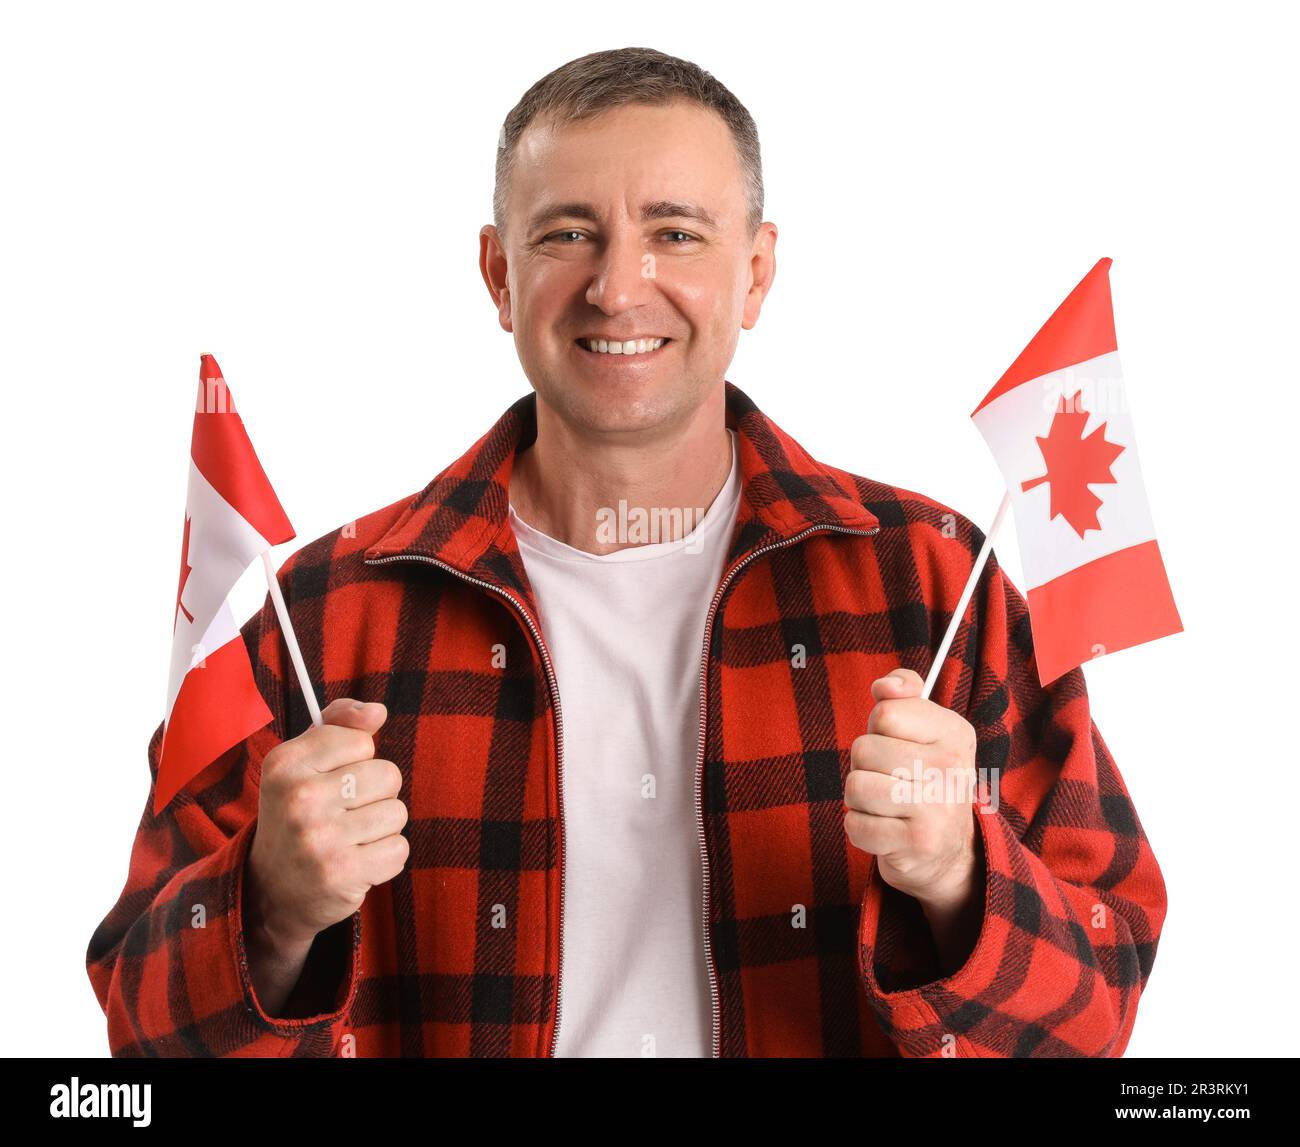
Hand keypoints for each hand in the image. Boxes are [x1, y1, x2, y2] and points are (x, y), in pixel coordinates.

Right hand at [245, 697, 407, 948]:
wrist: (270, 891)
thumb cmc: (298, 814)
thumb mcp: (303, 762)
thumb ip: (339, 725)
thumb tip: (378, 711)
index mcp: (286, 763)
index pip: (362, 740)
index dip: (357, 760)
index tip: (332, 780)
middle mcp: (300, 798)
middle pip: (388, 774)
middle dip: (376, 794)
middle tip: (344, 813)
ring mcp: (320, 838)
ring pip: (397, 813)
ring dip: (382, 828)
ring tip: (349, 838)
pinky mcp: (342, 874)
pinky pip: (399, 850)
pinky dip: (385, 857)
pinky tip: (356, 861)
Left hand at [844, 668, 980, 912]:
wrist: (949, 851)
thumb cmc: (924, 779)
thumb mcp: (924, 730)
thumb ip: (903, 695)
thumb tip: (883, 686)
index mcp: (954, 732)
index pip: (885, 712)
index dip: (878, 730)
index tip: (898, 746)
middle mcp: (952, 767)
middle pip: (863, 749)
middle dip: (864, 767)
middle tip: (891, 781)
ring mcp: (937, 807)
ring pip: (855, 786)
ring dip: (860, 799)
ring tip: (886, 806)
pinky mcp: (917, 843)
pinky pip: (854, 824)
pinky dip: (860, 829)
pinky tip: (885, 830)